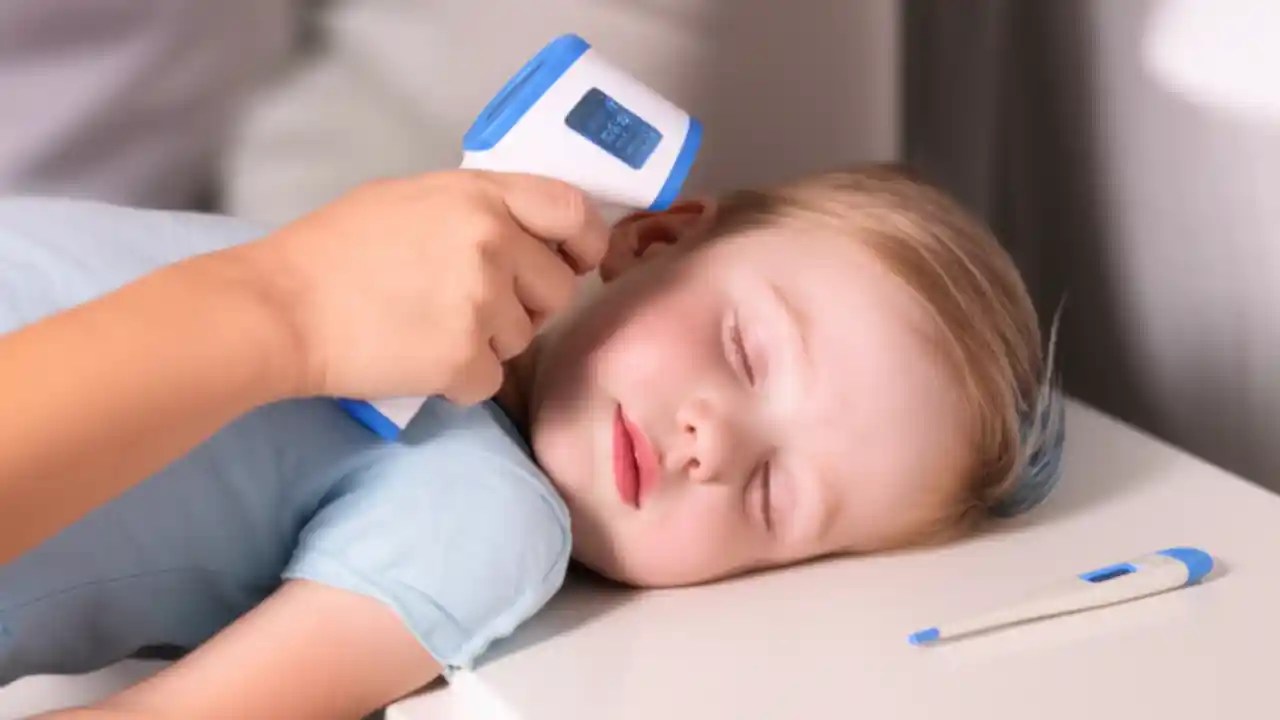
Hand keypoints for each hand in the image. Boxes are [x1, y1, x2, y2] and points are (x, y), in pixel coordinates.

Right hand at [241, 171, 607, 403]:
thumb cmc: (333, 250)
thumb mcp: (411, 198)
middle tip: (474, 307)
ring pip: (523, 338)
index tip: (576, 259)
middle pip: (558, 288)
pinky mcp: (465, 358)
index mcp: (481, 195)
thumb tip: (524, 232)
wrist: (280, 308)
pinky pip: (491, 379)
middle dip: (527, 304)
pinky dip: (461, 380)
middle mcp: (493, 242)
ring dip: (489, 343)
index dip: (585, 240)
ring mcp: (482, 303)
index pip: (573, 209)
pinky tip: (417, 360)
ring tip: (429, 329)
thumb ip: (477, 209)